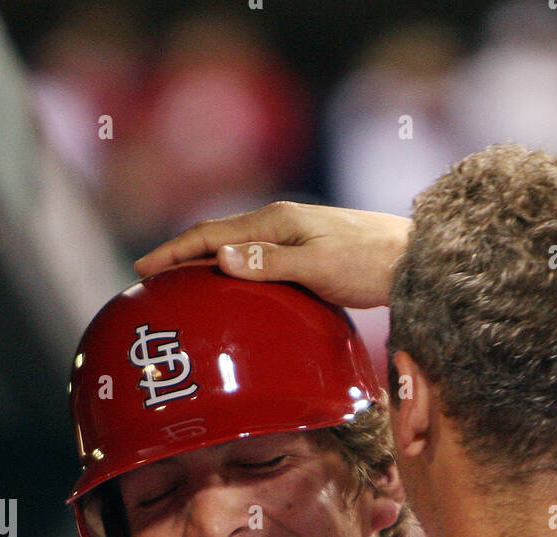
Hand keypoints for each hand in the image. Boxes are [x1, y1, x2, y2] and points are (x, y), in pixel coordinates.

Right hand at [134, 202, 410, 308]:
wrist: (412, 259)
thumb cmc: (369, 263)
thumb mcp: (318, 266)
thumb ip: (271, 263)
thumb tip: (222, 257)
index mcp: (275, 221)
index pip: (211, 234)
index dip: (175, 251)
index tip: (144, 269)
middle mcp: (280, 224)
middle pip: (219, 238)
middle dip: (182, 256)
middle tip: (151, 279)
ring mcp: (294, 238)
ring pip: (238, 250)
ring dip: (207, 265)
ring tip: (184, 289)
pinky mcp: (308, 255)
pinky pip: (258, 263)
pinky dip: (236, 275)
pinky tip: (235, 295)